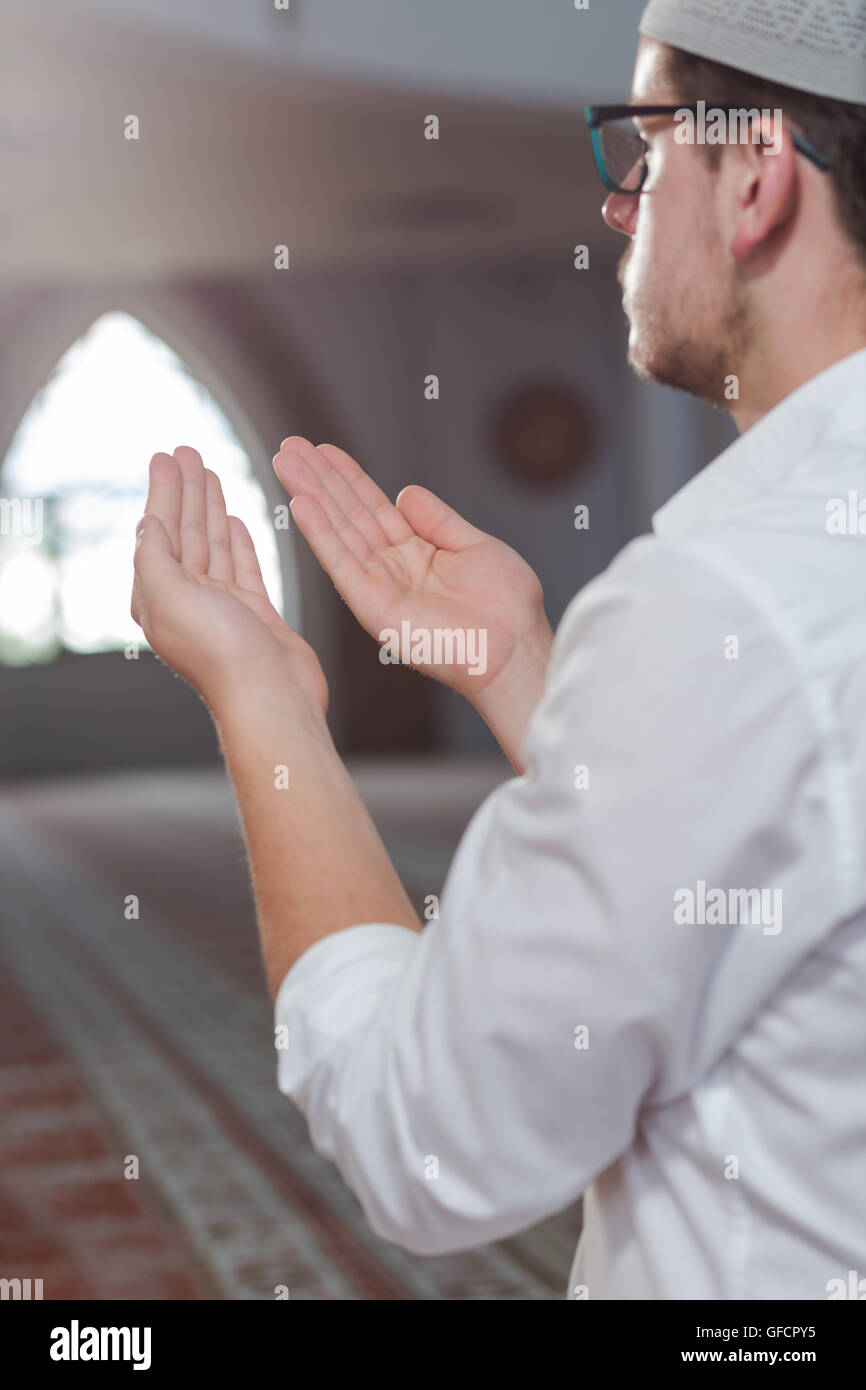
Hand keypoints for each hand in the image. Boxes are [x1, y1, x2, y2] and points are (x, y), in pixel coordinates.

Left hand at [131, 447, 327, 716]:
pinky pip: (243, 567)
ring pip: (214, 544)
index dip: (162, 491)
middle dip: (185, 490)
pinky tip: (236, 520)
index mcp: (159, 596)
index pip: (158, 531)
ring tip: (209, 473)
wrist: (270, 696)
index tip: (165, 457)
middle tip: (187, 451)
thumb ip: (153, 556)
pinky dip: (239, 541)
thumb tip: (147, 524)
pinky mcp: (256, 614)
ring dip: (211, 508)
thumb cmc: (220, 653)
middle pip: (185, 532)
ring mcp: (223, 606)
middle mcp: (188, 600)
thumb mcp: (168, 595)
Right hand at [274, 434, 551, 689]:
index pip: (373, 507)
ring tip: (285, 463)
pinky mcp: (373, 607)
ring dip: (309, 496)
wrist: (514, 649)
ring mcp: (380, 587)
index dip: (348, 477)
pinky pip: (342, 565)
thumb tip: (405, 492)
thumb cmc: (506, 608)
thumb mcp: (475, 546)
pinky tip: (301, 505)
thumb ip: (438, 520)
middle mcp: (393, 569)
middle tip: (290, 447)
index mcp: (417, 553)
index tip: (323, 450)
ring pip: (338, 533)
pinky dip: (320, 535)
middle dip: (318, 479)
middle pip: (348, 515)